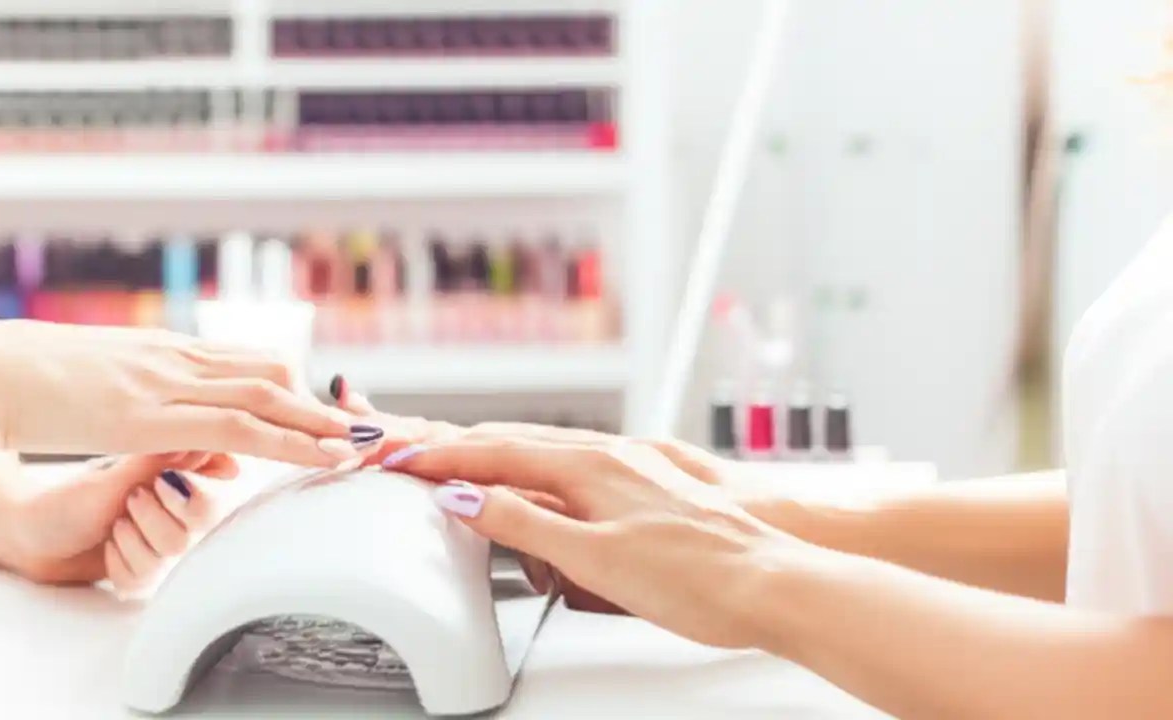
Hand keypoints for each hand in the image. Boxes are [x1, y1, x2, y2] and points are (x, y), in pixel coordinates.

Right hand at [0, 321, 379, 465]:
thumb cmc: (26, 383)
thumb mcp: (97, 388)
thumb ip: (144, 402)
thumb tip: (179, 434)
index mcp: (165, 351)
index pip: (247, 359)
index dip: (292, 383)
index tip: (325, 406)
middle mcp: (177, 359)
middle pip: (271, 371)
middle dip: (318, 403)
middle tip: (359, 428)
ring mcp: (168, 384)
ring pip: (268, 395)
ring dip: (321, 422)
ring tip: (364, 444)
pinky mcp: (153, 416)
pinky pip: (241, 426)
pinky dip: (294, 441)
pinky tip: (326, 455)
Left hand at [13, 452, 232, 591]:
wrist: (32, 534)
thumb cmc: (72, 499)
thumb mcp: (119, 477)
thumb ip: (166, 459)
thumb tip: (206, 438)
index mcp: (182, 485)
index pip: (219, 498)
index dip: (194, 497)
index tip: (160, 484)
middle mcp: (180, 517)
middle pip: (195, 532)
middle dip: (153, 518)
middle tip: (129, 501)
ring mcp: (163, 547)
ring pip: (170, 558)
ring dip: (131, 539)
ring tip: (113, 524)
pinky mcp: (147, 574)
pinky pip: (147, 581)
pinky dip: (119, 565)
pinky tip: (109, 549)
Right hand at [384, 437, 797, 648]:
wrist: (773, 583)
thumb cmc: (698, 577)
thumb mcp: (595, 559)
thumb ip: (527, 525)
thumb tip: (469, 498)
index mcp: (590, 466)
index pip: (496, 454)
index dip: (442, 458)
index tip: (401, 459)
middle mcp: (611, 455)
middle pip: (517, 441)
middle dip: (460, 445)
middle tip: (413, 448)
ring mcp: (634, 467)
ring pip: (548, 450)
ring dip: (496, 452)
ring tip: (461, 458)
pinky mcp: (651, 486)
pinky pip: (576, 464)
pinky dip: (537, 467)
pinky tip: (541, 478)